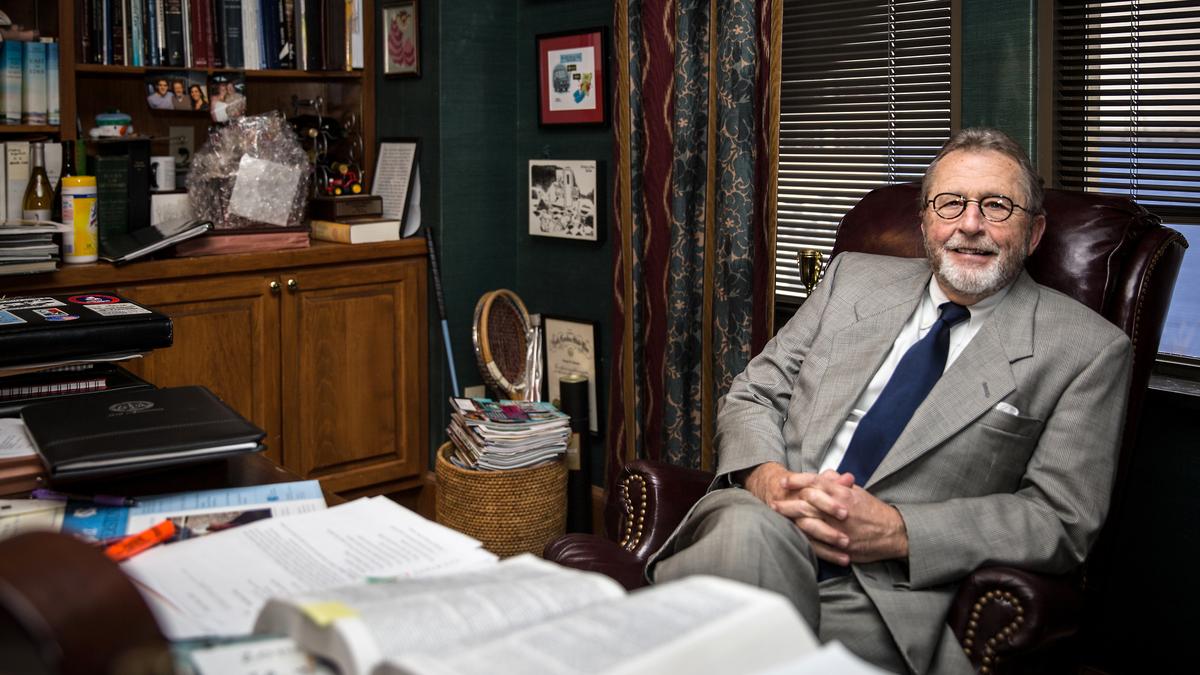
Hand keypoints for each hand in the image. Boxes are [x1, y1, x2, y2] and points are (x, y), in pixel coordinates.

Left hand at [775, 471, 908, 564]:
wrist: (894, 532)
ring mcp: (839, 528)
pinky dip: (804, 538)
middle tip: (772, 501)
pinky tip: (793, 536)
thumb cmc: (874, 511)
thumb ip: (839, 484)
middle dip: (787, 502)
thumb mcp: (858, 492)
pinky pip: (819, 542)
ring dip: (791, 519)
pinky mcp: (841, 544)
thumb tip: (825, 474)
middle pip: (807, 502)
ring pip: (809, 522)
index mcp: (843, 493)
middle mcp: (839, 509)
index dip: (797, 481)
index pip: (815, 482)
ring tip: (776, 517)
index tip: (783, 481)